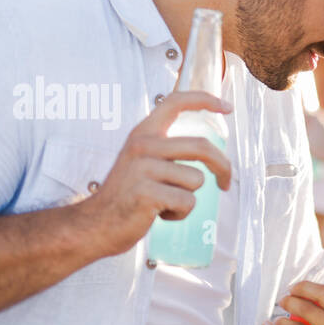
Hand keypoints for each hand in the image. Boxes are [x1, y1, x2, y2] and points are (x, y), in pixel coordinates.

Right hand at [79, 92, 232, 256]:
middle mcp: (143, 145)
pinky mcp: (147, 193)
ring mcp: (143, 168)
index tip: (227, 107)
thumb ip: (168, 151)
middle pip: (202, 147)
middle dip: (223, 167)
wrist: (96, 224)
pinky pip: (187, 202)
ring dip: (188, 198)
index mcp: (143, 133)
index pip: (175, 102)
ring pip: (196, 180)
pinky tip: (158, 214)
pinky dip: (180, 214)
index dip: (204, 100)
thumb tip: (210, 151)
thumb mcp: (143, 162)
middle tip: (226, 183)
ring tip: (164, 203)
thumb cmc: (128, 196)